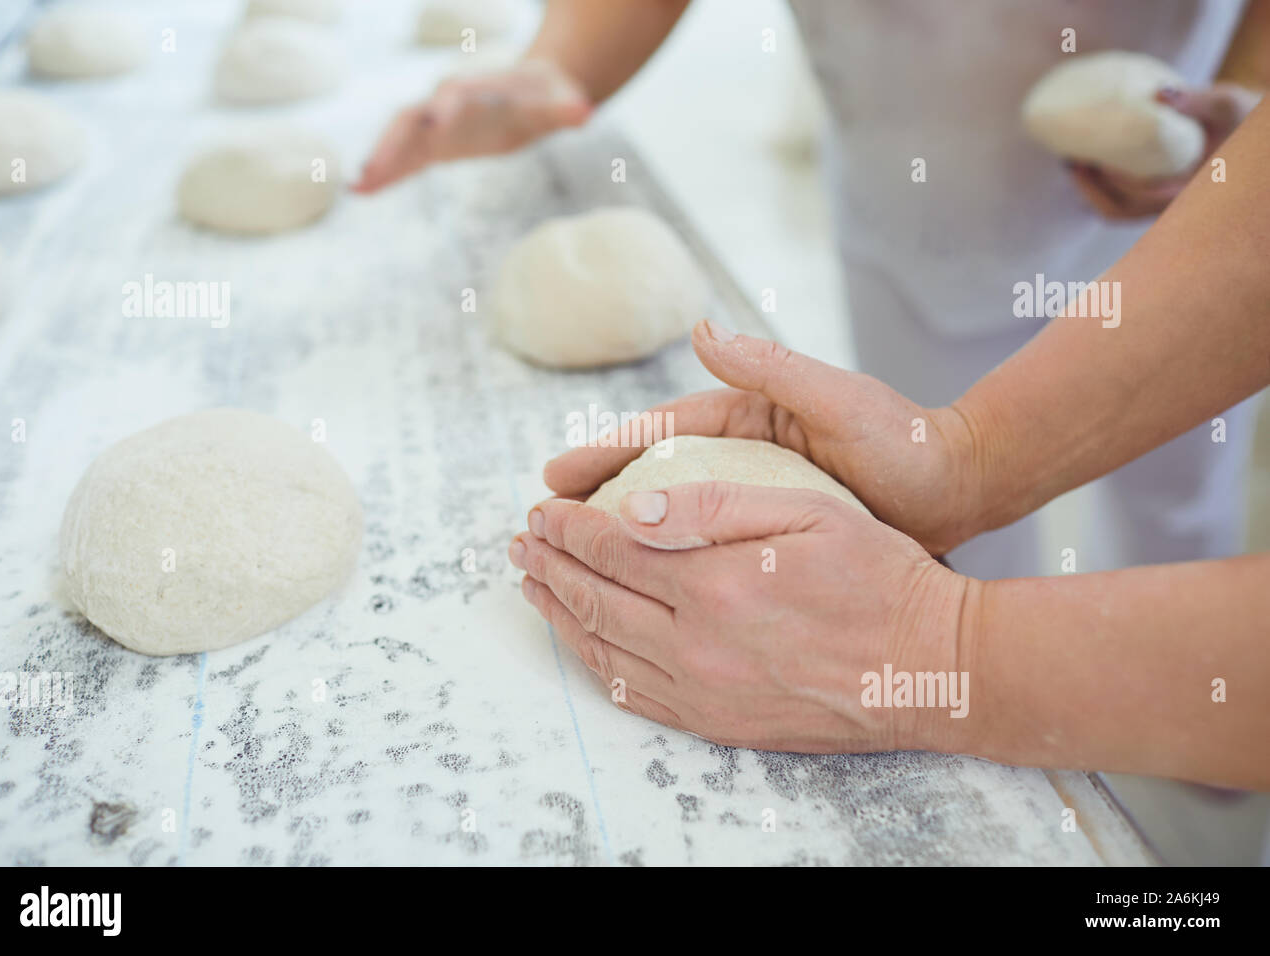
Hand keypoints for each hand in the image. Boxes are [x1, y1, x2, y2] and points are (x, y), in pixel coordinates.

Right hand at [351, 59, 591, 192]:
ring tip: (359, 186)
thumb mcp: (562, 102)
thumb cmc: (547, 96)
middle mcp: (448, 101)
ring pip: (400, 136)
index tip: (435, 125)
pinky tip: (361, 190)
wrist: (533, 89)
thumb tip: (586, 112)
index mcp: (476, 89)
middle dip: (394, 140)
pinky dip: (385, 171)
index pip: (456, 95)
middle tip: (375, 166)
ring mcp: (437, 122)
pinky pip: (405, 156)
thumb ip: (568, 109)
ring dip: (380, 159)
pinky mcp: (435, 142)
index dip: (446, 108)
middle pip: (413, 116)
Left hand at [508, 480, 972, 751]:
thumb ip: (714, 506)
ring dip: (561, 615)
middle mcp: (698, 645)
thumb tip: (636, 508)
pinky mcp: (720, 723)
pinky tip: (585, 646)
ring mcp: (706, 692)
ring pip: (605, 651)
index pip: (612, 549)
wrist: (930, 670)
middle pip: (596, 600)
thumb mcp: (807, 511)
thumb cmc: (879, 580)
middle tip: (521, 543)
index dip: (569, 527)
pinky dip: (598, 666)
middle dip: (550, 567)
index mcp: (714, 585)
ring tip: (534, 587)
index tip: (542, 511)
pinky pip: (637, 697)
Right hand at [546, 320, 985, 555]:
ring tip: (574, 554)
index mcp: (752, 416)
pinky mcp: (777, 529)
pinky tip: (644, 584)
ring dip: (625, 530)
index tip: (556, 476)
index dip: (607, 454)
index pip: (662, 432)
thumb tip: (700, 330)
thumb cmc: (907, 440)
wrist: (964, 489)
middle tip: (544, 519)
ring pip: (677, 512)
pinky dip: (674, 558)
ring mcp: (760, 493)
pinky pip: (713, 544)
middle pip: (656, 473)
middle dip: (599, 493)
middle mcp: (747, 452)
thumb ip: (770, 368)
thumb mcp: (837, 400)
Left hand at [1068, 83, 1262, 218]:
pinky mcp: (1152, 197)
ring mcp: (1161, 205)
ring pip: (1116, 210)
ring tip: (1073, 160)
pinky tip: (1084, 161)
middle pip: (1121, 211)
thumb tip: (1161, 94)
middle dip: (1092, 188)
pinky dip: (1098, 186)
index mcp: (1192, 192)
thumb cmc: (1240, 116)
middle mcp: (1175, 207)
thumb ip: (1197, 101)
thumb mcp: (1227, 104)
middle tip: (1073, 159)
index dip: (1116, 182)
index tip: (1097, 158)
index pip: (1144, 197)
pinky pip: (1118, 202)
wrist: (1243, 128)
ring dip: (1090, 189)